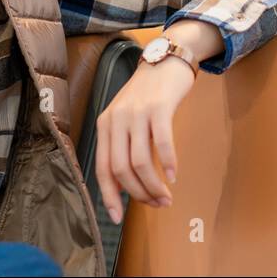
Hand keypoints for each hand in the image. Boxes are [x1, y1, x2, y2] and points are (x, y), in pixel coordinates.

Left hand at [94, 53, 194, 224]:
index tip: (118, 218)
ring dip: (154, 185)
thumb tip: (125, 184)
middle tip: (156, 204)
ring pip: (141, 161)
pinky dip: (169, 164)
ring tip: (166, 197)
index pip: (102, 168)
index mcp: (105, 124)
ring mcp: (137, 112)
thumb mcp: (125, 117)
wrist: (165, 59)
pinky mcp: (159, 107)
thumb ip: (122, 145)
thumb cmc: (147, 94)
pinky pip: (162, 143)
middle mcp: (116, 119)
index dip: (109, 196)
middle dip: (138, 194)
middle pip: (121, 169)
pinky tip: (174, 176)